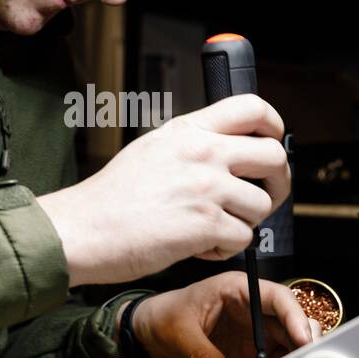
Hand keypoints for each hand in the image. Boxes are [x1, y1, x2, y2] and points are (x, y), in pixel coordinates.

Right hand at [37, 94, 288, 285]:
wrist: (81, 230)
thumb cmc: (111, 199)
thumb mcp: (153, 149)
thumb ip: (193, 144)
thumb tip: (231, 152)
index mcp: (188, 130)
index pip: (253, 108)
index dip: (275, 128)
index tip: (272, 144)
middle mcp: (202, 152)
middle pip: (274, 156)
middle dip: (277, 182)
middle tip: (260, 197)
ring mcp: (206, 188)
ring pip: (262, 205)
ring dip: (243, 223)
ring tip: (210, 229)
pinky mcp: (205, 224)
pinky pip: (242, 239)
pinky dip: (223, 249)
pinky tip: (196, 246)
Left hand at [126, 272, 312, 357]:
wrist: (149, 333)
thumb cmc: (164, 318)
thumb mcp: (179, 333)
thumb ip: (203, 354)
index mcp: (238, 290)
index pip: (277, 297)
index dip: (295, 316)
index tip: (303, 338)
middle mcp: (252, 309)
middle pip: (291, 320)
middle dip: (306, 339)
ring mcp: (254, 332)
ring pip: (289, 342)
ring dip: (297, 357)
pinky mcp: (250, 354)